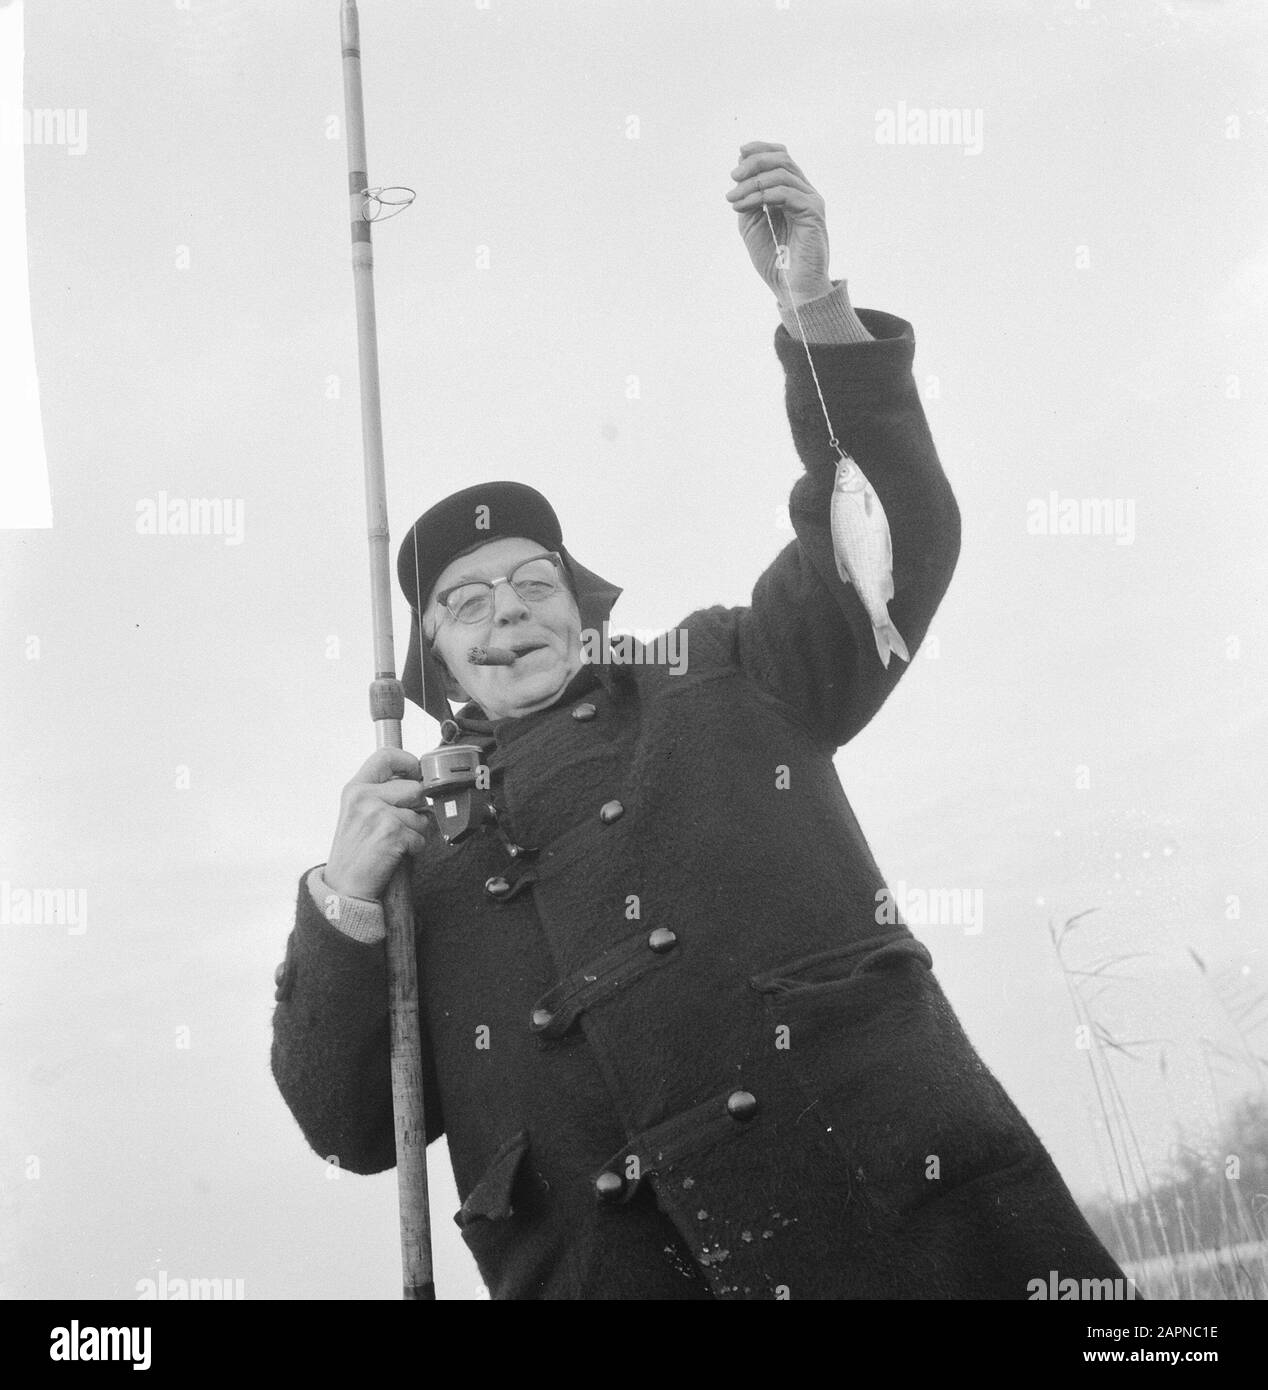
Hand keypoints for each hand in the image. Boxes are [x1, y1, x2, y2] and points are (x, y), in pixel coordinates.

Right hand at [324, 748, 430, 900]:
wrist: (343, 887)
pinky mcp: (392, 833)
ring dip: (416, 832)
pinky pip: (421, 836)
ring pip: (422, 815)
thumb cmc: (355, 852)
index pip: (386, 755)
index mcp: (355, 788)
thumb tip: (416, 780)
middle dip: (418, 808)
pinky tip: (394, 854)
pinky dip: (414, 848)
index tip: (417, 773)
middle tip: (402, 825)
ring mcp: (377, 814)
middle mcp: (364, 797)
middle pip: (415, 787)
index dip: (409, 761)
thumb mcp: (358, 813)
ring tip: (393, 843)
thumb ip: (380, 793)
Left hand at [726, 141, 831, 306]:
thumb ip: (748, 198)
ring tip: (733, 199)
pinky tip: (744, 206)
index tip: (740, 153)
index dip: (761, 149)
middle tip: (733, 176)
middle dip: (754, 163)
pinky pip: (785, 192)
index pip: (781, 157)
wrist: (792, 288)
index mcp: (791, 192)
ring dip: (752, 183)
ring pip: (782, 173)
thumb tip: (740, 170)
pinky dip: (761, 195)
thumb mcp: (752, 223)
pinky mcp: (813, 212)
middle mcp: (804, 192)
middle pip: (782, 159)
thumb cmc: (774, 260)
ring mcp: (811, 200)